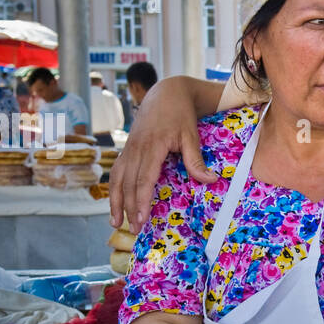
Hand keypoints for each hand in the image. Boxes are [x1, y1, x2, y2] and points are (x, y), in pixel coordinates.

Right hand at [109, 77, 214, 230]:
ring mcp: (129, 149)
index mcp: (152, 146)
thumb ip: (195, 158)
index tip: (140, 219)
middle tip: (133, 231)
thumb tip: (209, 180)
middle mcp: (136, 149)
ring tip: (115, 222)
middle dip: (128, 208)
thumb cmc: (180, 114)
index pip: (143, 179)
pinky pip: (116, 172)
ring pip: (117, 179)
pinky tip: (114, 204)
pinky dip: (113, 189)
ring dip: (115, 202)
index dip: (140, 200)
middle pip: (128, 183)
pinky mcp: (127, 149)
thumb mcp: (191, 135)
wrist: (165, 93)